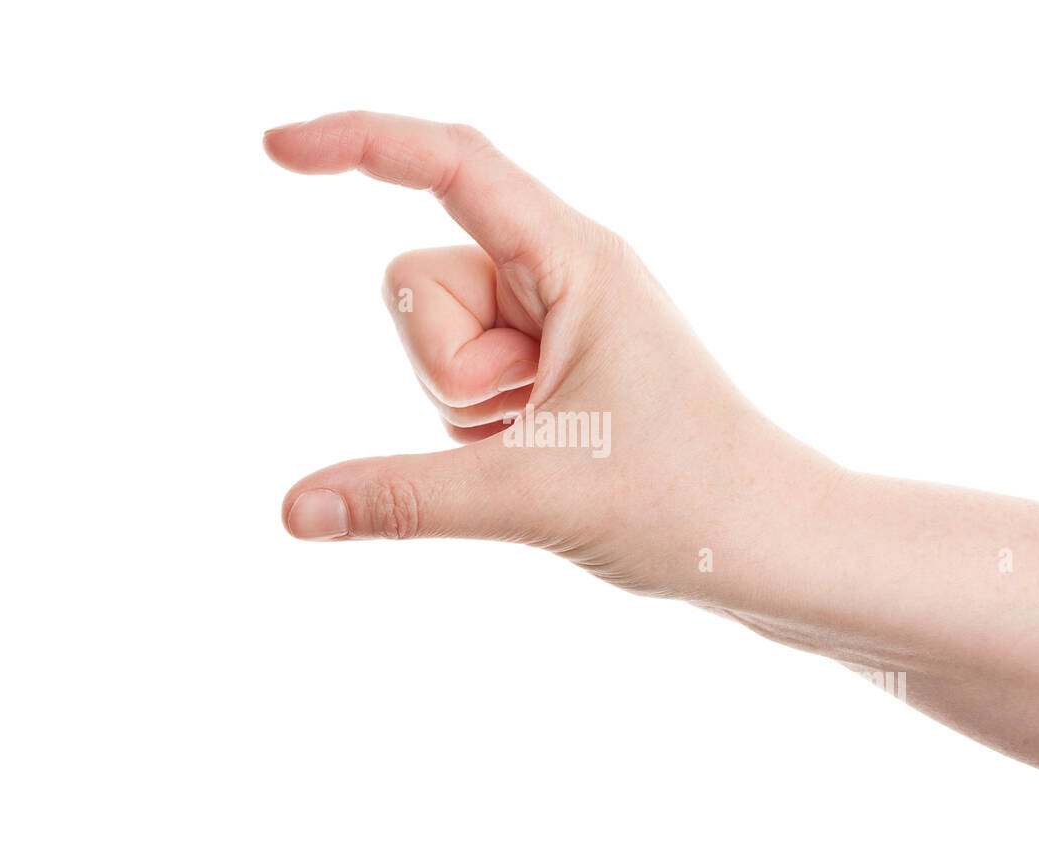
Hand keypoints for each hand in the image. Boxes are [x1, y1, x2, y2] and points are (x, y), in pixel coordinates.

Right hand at [263, 111, 838, 605]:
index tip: (275, 148)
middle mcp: (560, 273)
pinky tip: (546, 451)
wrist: (764, 540)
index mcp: (575, 261)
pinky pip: (459, 378)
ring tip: (547, 439)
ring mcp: (551, 320)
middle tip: (525, 417)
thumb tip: (290, 511)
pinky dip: (478, 425)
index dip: (360, 143)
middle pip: (417, 282)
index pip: (454, 165)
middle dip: (442, 366)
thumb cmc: (682, 500)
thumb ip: (402, 497)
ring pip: (433, 340)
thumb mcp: (529, 494)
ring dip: (463, 403)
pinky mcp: (547, 364)